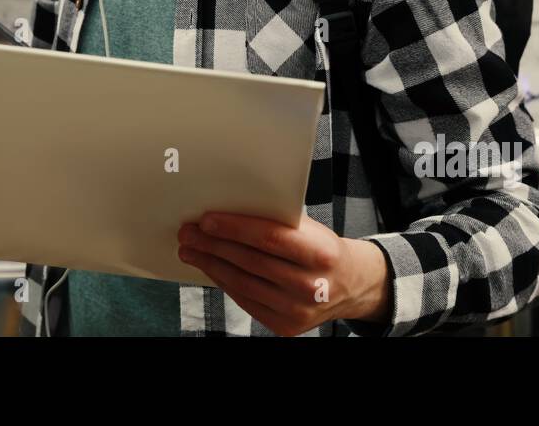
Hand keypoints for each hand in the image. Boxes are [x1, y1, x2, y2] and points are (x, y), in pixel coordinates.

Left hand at [177, 212, 390, 336]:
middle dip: (213, 245)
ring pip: (243, 283)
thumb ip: (276, 222)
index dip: (234, 228)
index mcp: (320, 252)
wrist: (350, 285)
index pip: (269, 237)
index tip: (206, 220)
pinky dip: (225, 282)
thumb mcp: (310, 230)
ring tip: (191, 251)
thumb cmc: (322, 249)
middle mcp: (310, 284)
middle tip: (188, 233)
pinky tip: (211, 268)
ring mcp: (297, 309)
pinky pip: (246, 301)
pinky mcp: (286, 326)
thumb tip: (227, 212)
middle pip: (250, 261)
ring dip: (211, 265)